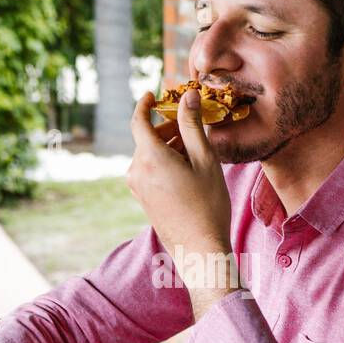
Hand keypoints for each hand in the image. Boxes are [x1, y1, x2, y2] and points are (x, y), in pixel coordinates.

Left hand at [127, 88, 238, 318]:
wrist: (199, 248)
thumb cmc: (207, 204)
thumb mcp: (205, 159)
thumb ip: (193, 125)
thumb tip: (188, 96)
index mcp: (149, 157)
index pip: (139, 121)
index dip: (145, 104)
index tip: (152, 94)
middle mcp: (136, 170)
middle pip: (148, 139)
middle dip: (169, 129)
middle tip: (194, 126)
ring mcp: (137, 187)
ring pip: (150, 155)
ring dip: (170, 147)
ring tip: (197, 153)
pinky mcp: (142, 199)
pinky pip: (150, 171)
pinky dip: (165, 163)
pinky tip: (188, 170)